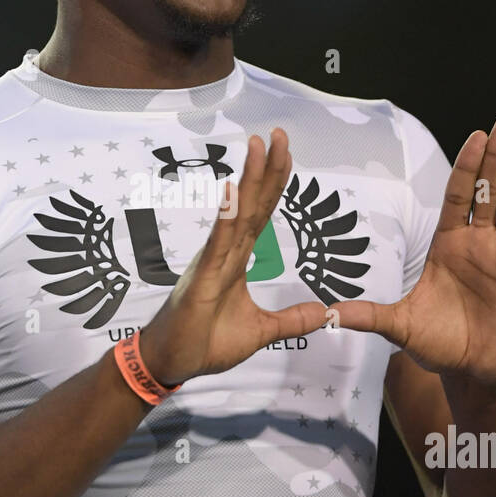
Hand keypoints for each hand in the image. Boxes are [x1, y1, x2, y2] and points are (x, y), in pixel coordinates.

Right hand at [139, 129, 327, 385]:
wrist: (171, 363)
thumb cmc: (205, 343)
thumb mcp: (261, 332)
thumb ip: (292, 320)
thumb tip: (324, 312)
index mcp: (236, 259)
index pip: (261, 213)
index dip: (275, 183)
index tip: (285, 151)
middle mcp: (224, 252)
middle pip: (251, 203)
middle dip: (267, 168)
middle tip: (279, 133)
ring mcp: (211, 262)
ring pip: (236, 214)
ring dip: (248, 180)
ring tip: (258, 146)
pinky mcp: (202, 279)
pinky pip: (217, 243)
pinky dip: (227, 217)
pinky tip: (233, 191)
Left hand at [332, 115, 495, 386]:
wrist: (475, 371)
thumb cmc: (439, 345)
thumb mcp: (399, 327)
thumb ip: (368, 315)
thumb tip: (328, 314)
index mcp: (448, 246)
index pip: (458, 197)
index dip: (466, 167)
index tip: (474, 137)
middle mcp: (478, 244)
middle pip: (488, 190)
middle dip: (495, 155)